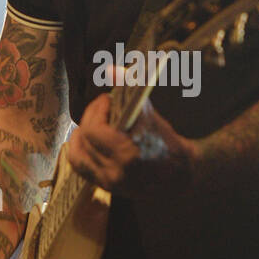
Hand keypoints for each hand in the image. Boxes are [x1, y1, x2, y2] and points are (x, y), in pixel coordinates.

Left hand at [67, 77, 197, 199]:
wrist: (182, 176)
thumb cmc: (168, 144)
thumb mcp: (151, 117)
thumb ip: (130, 92)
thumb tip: (112, 70)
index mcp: (127, 154)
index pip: (94, 130)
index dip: (97, 110)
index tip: (108, 100)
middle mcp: (115, 172)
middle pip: (84, 140)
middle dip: (90, 118)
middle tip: (101, 109)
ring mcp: (109, 182)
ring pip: (77, 155)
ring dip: (81, 135)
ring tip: (92, 124)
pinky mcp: (106, 187)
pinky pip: (81, 167)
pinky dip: (81, 151)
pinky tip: (88, 140)